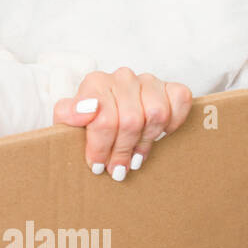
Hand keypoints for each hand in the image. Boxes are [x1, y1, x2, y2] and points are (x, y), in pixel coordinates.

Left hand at [52, 68, 192, 180]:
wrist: (107, 111)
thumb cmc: (88, 120)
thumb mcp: (68, 121)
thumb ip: (67, 114)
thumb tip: (85, 112)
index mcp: (95, 83)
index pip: (103, 119)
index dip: (100, 146)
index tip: (97, 164)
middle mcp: (122, 78)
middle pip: (130, 121)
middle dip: (121, 151)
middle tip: (116, 169)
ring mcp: (148, 81)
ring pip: (156, 115)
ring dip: (145, 142)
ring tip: (134, 158)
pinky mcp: (169, 87)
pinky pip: (180, 101)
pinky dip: (173, 122)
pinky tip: (159, 135)